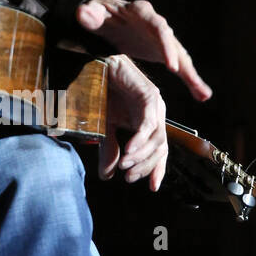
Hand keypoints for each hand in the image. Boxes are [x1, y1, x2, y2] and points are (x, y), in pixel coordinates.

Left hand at [76, 0, 211, 101]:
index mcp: (141, 12)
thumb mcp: (93, 13)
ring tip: (203, 94)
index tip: (169, 64)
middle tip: (188, 78)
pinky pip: (179, 66)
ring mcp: (162, 39)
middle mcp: (157, 24)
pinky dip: (190, 80)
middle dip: (181, 61)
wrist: (108, 18)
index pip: (158, 27)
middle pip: (174, 42)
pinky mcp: (163, 51)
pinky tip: (201, 96)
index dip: (166, 45)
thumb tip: (82, 14)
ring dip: (192, 75)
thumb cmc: (100, 14)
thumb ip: (89, 15)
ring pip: (181, 57)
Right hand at [99, 53, 167, 193]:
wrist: (95, 67)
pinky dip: (139, 140)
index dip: (156, 169)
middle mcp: (156, 115)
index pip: (159, 151)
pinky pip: (149, 124)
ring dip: (141, 156)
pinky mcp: (150, 95)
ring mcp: (155, 104)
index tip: (151, 187)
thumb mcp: (104, 129)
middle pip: (161, 148)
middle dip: (146, 166)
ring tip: (124, 165)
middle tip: (129, 176)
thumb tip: (108, 176)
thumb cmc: (101, 94)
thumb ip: (110, 150)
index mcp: (149, 123)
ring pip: (157, 138)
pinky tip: (128, 151)